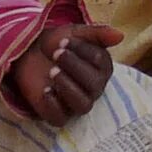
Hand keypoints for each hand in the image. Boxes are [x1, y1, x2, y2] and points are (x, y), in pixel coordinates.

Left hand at [7, 19, 121, 121]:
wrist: (30, 53)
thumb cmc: (57, 44)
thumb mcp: (75, 32)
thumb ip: (98, 33)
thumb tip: (120, 36)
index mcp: (102, 68)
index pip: (101, 62)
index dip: (82, 50)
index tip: (64, 41)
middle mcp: (93, 88)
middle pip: (94, 84)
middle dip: (74, 66)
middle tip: (56, 53)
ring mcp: (75, 102)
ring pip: (82, 105)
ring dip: (68, 86)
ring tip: (52, 71)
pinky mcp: (57, 113)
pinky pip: (60, 119)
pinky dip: (53, 105)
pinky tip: (45, 89)